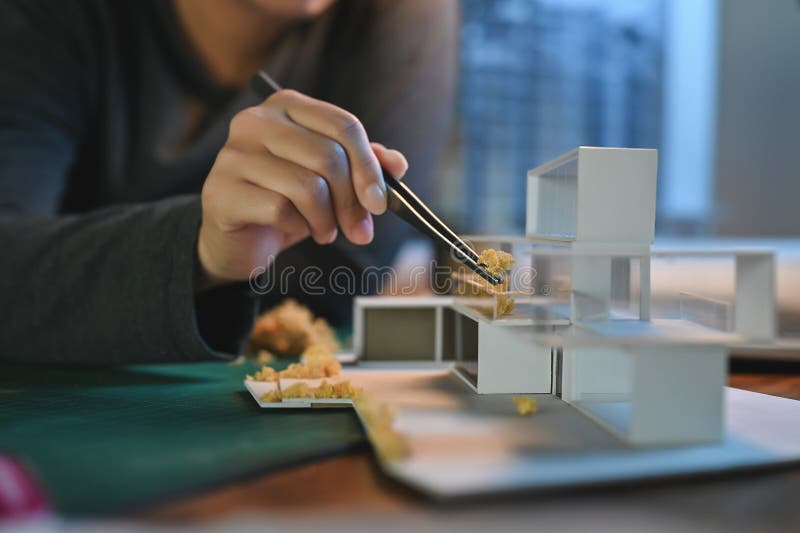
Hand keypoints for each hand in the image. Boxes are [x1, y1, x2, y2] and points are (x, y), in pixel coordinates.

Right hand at [196, 89, 407, 288]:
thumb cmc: (287, 200)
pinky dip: (297, 227)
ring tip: (325, 231)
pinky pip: (280, 209)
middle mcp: (255, 121)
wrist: (239, 238)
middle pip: (328, 157)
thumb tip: (396, 164)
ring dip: (326, 220)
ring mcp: (233, 155)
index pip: (343, 126)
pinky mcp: (221, 191)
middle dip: (352, 203)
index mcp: (286, 106)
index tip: (380, 203)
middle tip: (358, 230)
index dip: (369, 167)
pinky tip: (294, 229)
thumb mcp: (330, 180)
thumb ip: (363, 165)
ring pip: (307, 186)